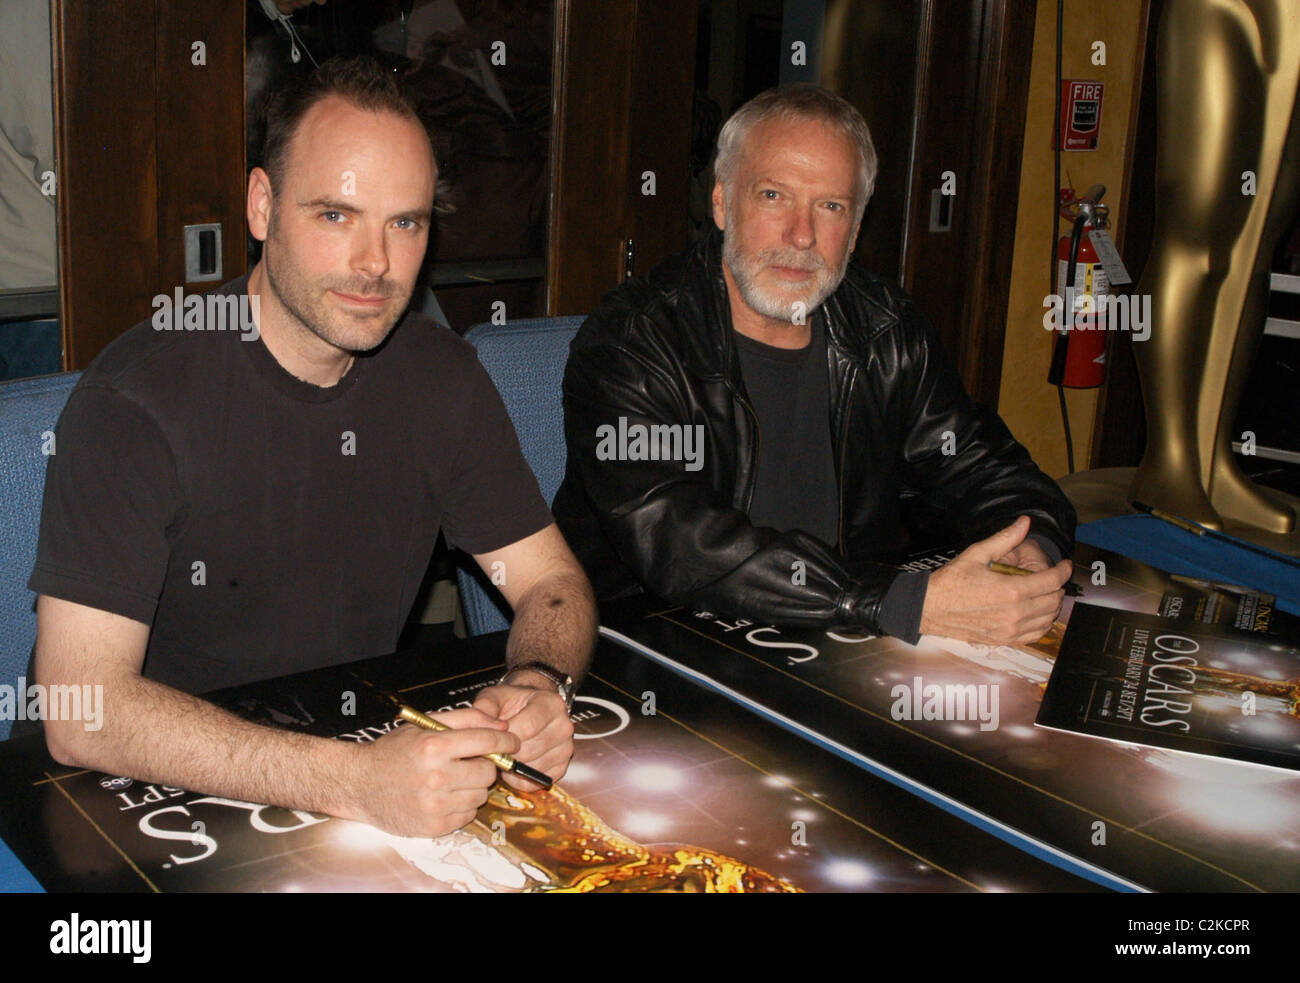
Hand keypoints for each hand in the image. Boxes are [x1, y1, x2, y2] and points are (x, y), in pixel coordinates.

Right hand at [344, 707, 517, 837]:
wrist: (359, 785)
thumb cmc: (393, 752)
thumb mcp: (424, 725)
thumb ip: (466, 719)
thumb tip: (502, 723)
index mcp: (434, 746)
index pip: (487, 741)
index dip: (505, 740)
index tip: (512, 741)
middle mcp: (436, 776)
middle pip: (488, 772)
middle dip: (485, 766)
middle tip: (470, 764)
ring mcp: (435, 805)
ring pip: (481, 796)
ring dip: (473, 788)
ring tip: (452, 781)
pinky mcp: (434, 826)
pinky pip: (467, 816)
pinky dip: (461, 807)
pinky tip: (444, 797)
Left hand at [473, 677, 574, 789]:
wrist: (529, 708)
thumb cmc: (511, 703)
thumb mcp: (495, 696)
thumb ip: (485, 707)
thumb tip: (483, 726)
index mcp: (551, 703)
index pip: (528, 727)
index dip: (504, 737)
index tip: (489, 738)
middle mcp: (564, 726)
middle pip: (528, 751)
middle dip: (506, 754)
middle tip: (492, 751)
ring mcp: (565, 748)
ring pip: (531, 768)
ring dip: (511, 767)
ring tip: (503, 756)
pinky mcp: (562, 767)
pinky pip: (535, 782)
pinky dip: (518, 779)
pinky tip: (512, 766)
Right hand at [919, 516, 1070, 645]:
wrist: (931, 608)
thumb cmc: (951, 581)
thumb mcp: (976, 554)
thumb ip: (1005, 538)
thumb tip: (1025, 522)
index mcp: (1011, 590)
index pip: (1052, 581)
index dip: (1064, 570)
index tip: (1065, 564)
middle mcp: (1015, 613)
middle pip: (1054, 600)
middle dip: (1059, 586)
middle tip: (1054, 577)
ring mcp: (1011, 629)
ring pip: (1048, 619)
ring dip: (1052, 605)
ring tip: (1046, 593)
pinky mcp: (1005, 640)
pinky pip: (1036, 634)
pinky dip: (1043, 623)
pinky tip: (1037, 612)